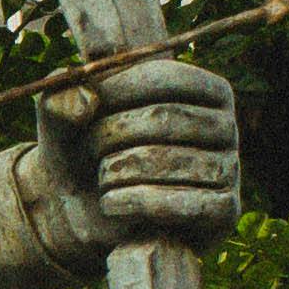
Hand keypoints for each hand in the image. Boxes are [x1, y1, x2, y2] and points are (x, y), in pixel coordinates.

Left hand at [33, 58, 241, 254]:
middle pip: (165, 119)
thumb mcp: (60, 119)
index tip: (86, 104)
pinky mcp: (225, 211)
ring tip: (101, 179)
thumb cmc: (82, 150)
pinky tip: (112, 204)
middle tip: (87, 150)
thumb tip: (84, 97)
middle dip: (110, 134)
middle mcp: (225, 124)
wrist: (83, 212)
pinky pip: (188, 205)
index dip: (120, 88)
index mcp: (201, 87)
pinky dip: (138, 204)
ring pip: (170, 163)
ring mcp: (230, 168)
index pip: (167, 76)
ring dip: (117, 172)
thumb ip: (58, 98)